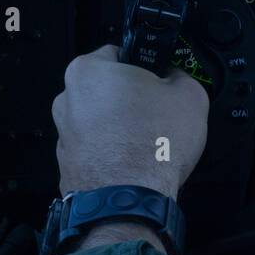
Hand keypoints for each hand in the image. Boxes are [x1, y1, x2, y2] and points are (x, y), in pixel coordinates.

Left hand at [52, 45, 208, 199]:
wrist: (130, 201)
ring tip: (148, 142)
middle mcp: (68, 98)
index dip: (146, 68)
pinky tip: (134, 162)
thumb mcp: (190, 95)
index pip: (120, 53)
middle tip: (158, 113)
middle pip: (108, 89)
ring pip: (100, 121)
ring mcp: (64, 134)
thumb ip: (181, 76)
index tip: (159, 81)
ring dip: (121, 128)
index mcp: (89, 70)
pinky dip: (112, 153)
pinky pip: (96, 149)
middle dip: (132, 99)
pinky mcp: (67, 164)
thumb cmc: (151, 147)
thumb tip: (176, 78)